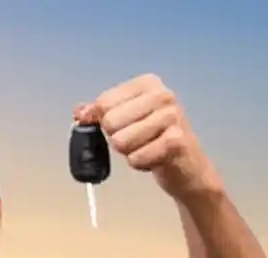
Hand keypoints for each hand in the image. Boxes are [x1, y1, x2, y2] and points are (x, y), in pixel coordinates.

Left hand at [74, 73, 222, 200]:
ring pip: (120, 141)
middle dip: (117, 138)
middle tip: (137, 139)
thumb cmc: (152, 138)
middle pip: (110, 122)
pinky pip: (135, 158)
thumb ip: (98, 113)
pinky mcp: (176, 141)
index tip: (122, 126)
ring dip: (129, 152)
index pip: (103, 103)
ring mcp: (172, 116)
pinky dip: (140, 163)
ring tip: (146, 147)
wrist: (187, 164)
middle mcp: (163, 94)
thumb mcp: (124, 119)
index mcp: (147, 83)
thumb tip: (80, 112)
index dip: (103, 121)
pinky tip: (155, 158)